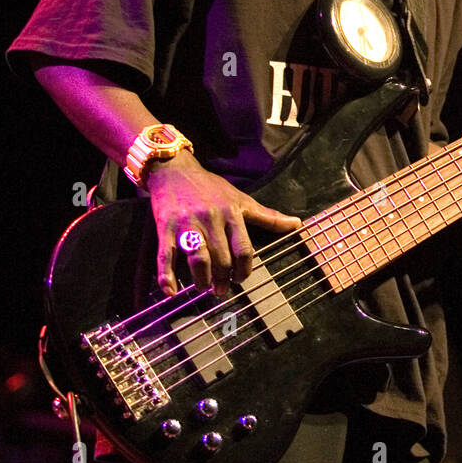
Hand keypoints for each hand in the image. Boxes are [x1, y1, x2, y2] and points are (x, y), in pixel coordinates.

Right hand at [144, 154, 304, 297]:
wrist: (175, 170)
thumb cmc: (210, 187)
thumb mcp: (241, 199)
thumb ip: (268, 216)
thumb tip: (297, 224)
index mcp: (232, 213)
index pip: (244, 248)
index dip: (244, 268)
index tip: (241, 279)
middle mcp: (211, 219)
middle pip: (222, 257)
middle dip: (223, 278)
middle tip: (222, 290)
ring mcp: (187, 224)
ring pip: (198, 258)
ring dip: (202, 279)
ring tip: (204, 288)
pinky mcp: (165, 227)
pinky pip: (165, 255)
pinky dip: (166, 275)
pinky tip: (170, 291)